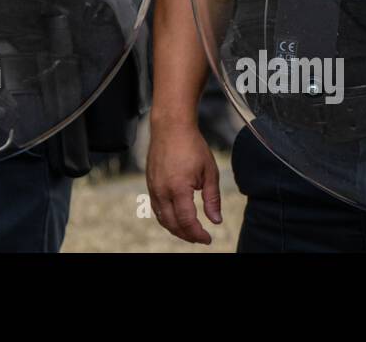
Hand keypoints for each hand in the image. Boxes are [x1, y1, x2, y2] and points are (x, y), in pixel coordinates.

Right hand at [146, 121, 221, 243]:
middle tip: (200, 238)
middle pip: (172, 224)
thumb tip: (216, 220)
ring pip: (161, 218)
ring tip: (189, 231)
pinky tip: (176, 217)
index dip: (198, 234)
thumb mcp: (209, 171)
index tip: (208, 239)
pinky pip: (156, 207)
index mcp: (178, 188)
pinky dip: (166, 217)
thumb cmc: (191, 145)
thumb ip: (212, 198)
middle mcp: (162, 190)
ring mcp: (153, 187)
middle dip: (187, 235)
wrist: (170, 126)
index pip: (187, 221)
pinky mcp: (149, 183)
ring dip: (175, 228)